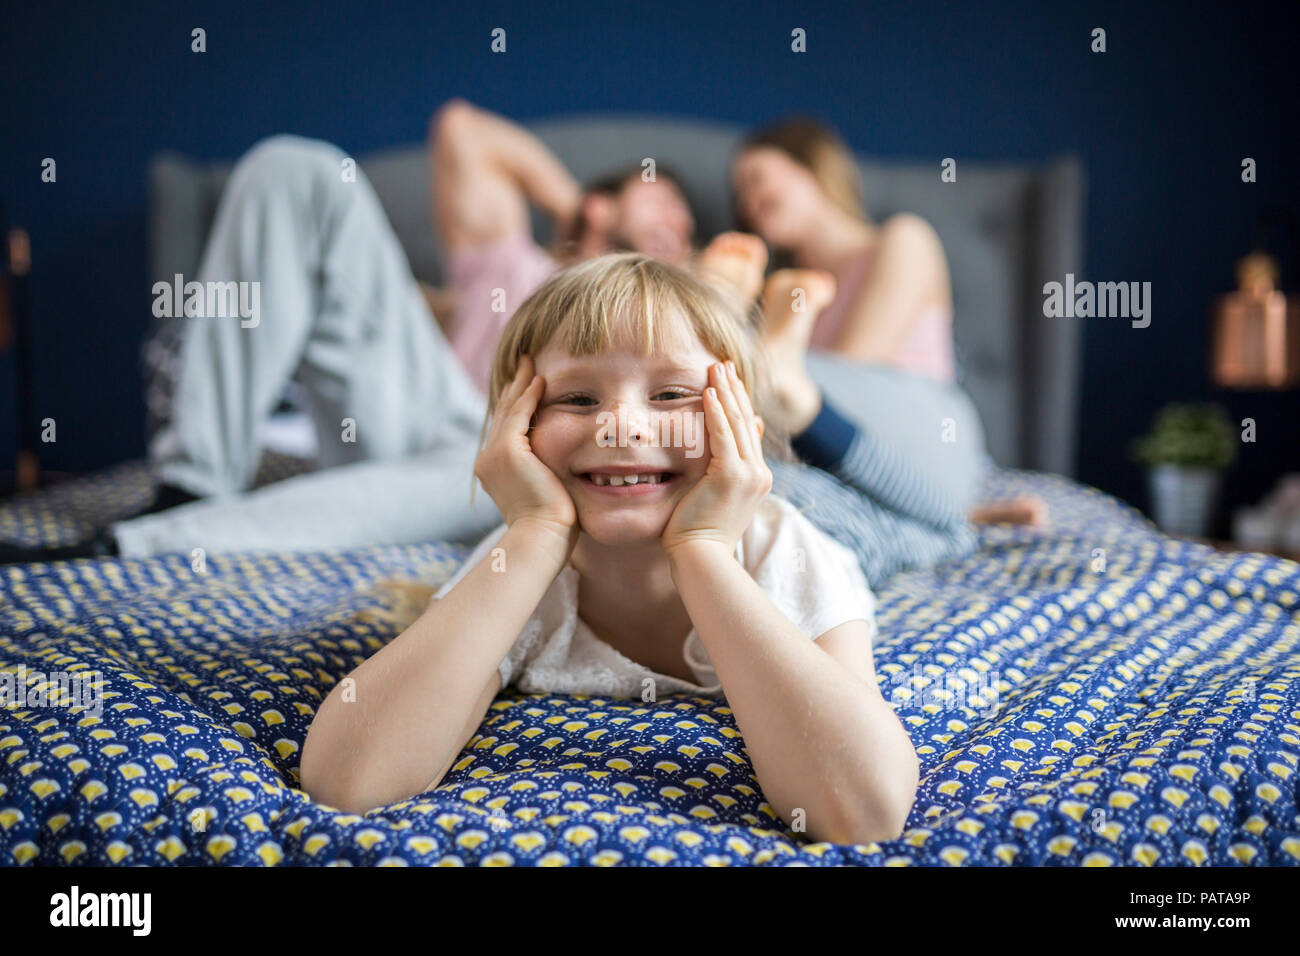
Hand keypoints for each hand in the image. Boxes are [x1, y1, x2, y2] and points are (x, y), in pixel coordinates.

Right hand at [474, 354, 578, 554]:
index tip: (527, 385)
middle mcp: (488, 459)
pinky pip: (520, 415)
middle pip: (504, 413)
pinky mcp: (508, 450)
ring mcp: (494, 454)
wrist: (542, 539)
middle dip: (515, 387)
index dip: (516, 405)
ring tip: (530, 363)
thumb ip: (545, 474)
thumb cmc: (551, 527)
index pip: (506, 429)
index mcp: (494, 470)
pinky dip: (529, 396)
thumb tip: (561, 468)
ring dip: (521, 383)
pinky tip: (540, 381)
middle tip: (525, 363)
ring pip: (510, 410)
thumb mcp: (544, 494)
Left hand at [661, 360, 771, 558]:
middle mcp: (759, 473)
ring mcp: (749, 474)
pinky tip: (709, 392)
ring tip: (715, 368)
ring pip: (736, 423)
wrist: (701, 558)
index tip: (727, 380)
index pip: (747, 431)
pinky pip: (723, 436)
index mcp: (757, 478)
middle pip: (745, 420)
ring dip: (725, 392)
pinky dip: (716, 412)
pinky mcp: (732, 476)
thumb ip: (721, 472)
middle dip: (734, 389)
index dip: (738, 402)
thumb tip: (720, 451)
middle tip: (723, 363)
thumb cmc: (698, 534)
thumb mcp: (715, 498)